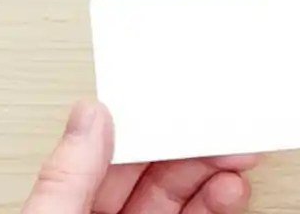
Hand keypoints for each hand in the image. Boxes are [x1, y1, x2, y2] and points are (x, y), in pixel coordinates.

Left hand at [21, 100, 257, 213]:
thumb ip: (66, 178)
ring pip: (178, 194)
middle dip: (192, 141)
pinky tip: (231, 189)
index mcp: (62, 206)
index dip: (143, 121)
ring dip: (213, 171)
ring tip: (238, 153)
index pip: (105, 151)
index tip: (175, 97)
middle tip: (224, 121)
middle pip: (151, 169)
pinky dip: (218, 204)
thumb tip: (88, 115)